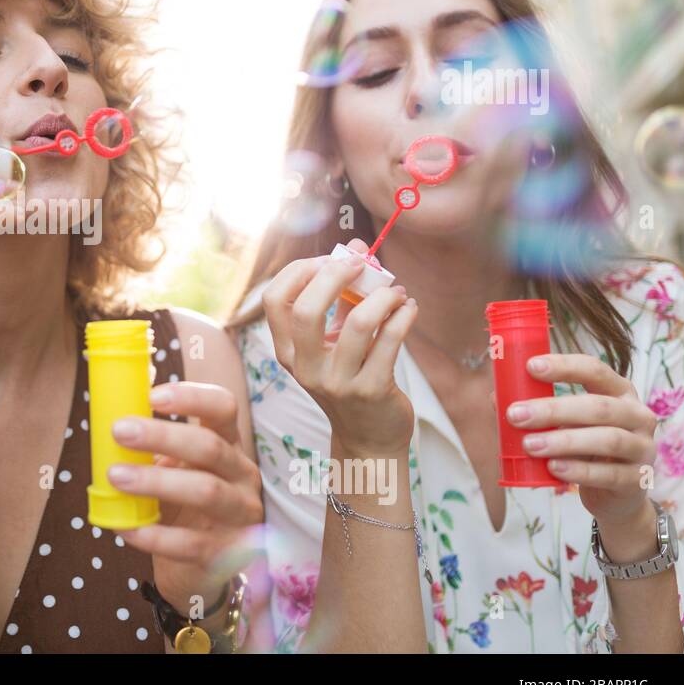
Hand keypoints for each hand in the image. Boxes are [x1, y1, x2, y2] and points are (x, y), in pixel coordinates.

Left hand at [107, 381, 262, 619]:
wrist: (200, 567)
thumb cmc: (181, 504)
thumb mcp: (174, 467)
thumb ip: (153, 442)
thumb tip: (117, 405)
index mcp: (229, 445)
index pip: (223, 408)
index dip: (191, 397)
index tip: (152, 395)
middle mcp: (242, 476)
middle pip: (210, 447)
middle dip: (163, 435)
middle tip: (119, 430)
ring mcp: (240, 516)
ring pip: (206, 491)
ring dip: (157, 481)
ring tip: (115, 476)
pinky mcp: (227, 554)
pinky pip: (189, 542)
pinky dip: (153, 535)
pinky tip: (124, 527)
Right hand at [261, 239, 417, 457]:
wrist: (370, 437)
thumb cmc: (351, 378)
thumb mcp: (335, 342)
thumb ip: (344, 297)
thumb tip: (356, 247)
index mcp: (288, 351)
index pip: (274, 300)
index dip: (301, 271)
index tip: (330, 260)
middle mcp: (306, 368)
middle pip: (306, 309)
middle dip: (336, 275)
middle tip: (362, 264)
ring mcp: (337, 382)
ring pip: (358, 324)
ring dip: (383, 297)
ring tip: (396, 291)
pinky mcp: (371, 390)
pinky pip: (390, 340)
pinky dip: (403, 314)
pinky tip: (409, 308)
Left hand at [508, 353, 658, 528]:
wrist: (617, 495)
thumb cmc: (586, 449)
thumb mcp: (566, 425)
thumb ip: (537, 410)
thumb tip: (496, 397)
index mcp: (619, 392)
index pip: (595, 370)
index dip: (565, 366)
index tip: (530, 366)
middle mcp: (637, 415)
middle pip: (598, 407)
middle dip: (553, 410)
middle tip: (515, 415)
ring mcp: (643, 448)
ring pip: (606, 439)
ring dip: (563, 441)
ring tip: (529, 444)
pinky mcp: (638, 480)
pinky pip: (609, 474)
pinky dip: (579, 471)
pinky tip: (553, 468)